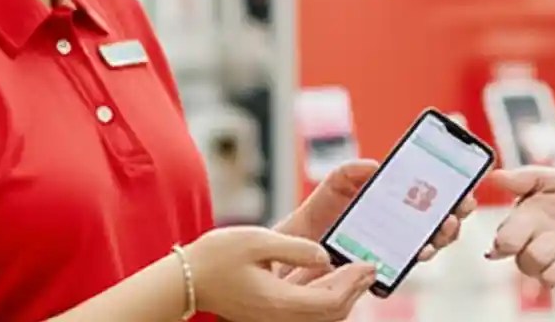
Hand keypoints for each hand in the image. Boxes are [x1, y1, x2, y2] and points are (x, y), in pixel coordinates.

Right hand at [186, 226, 375, 321]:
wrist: (184, 280)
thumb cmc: (216, 258)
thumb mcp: (257, 241)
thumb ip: (296, 248)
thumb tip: (326, 255)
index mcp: (278, 303)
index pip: (331, 301)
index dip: (355, 283)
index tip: (370, 264)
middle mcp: (279, 318)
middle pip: (331, 313)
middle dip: (354, 290)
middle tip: (370, 267)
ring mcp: (274, 320)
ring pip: (320, 316)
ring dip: (340, 294)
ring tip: (355, 270)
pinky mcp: (269, 315)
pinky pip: (306, 312)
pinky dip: (323, 296)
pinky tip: (327, 275)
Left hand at [277, 159, 475, 262]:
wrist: (289, 255)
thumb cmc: (313, 222)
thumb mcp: (331, 189)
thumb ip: (349, 173)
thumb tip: (374, 165)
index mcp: (392, 202)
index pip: (429, 189)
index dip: (452, 178)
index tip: (467, 169)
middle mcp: (400, 227)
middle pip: (441, 215)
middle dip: (459, 207)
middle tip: (464, 200)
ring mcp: (395, 248)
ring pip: (433, 241)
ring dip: (446, 231)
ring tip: (446, 222)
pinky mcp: (383, 270)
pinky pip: (409, 264)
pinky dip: (421, 254)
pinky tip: (422, 247)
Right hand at [485, 166, 554, 293]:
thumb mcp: (550, 180)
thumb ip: (524, 178)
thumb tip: (494, 176)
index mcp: (522, 228)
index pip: (504, 242)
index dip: (505, 242)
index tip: (511, 237)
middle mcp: (535, 252)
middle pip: (525, 263)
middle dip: (538, 250)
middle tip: (551, 232)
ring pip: (548, 277)